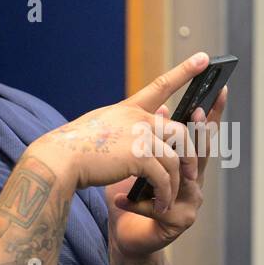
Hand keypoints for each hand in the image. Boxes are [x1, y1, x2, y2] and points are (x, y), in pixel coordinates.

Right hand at [26, 52, 211, 207]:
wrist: (60, 159)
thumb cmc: (74, 148)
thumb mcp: (101, 127)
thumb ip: (123, 129)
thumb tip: (137, 142)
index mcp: (129, 109)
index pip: (161, 85)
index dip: (184, 71)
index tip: (204, 58)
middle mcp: (139, 118)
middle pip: (180, 132)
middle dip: (191, 154)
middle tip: (192, 174)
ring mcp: (140, 135)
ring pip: (175, 158)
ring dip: (176, 183)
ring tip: (170, 200)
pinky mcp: (140, 156)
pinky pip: (164, 177)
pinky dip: (165, 195)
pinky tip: (161, 206)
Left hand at [105, 82, 228, 259]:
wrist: (125, 237)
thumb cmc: (131, 199)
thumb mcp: (140, 164)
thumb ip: (153, 141)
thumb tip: (161, 108)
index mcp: (186, 166)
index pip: (201, 136)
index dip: (212, 114)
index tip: (219, 88)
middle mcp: (194, 183)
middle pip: (202, 153)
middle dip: (202, 131)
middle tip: (200, 109)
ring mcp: (191, 202)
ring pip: (184, 178)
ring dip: (174, 164)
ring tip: (164, 149)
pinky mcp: (180, 220)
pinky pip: (159, 206)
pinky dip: (138, 203)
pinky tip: (120, 200)